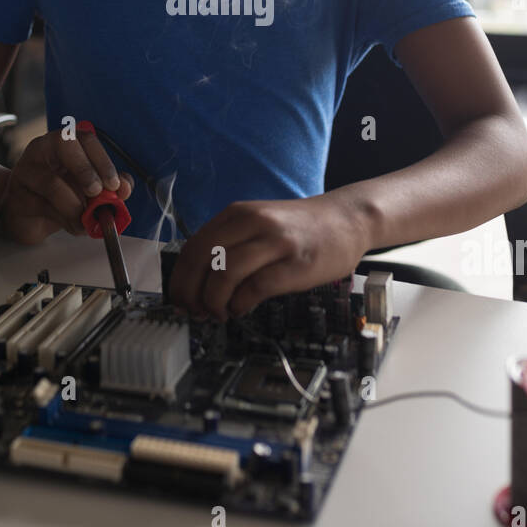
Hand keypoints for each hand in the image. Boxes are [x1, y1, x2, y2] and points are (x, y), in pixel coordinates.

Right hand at [0, 127, 133, 244]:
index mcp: (64, 143)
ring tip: (85, 219)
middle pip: (64, 144)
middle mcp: (43, 149)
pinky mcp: (17, 195)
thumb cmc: (58, 196)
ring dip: (75, 205)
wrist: (27, 216)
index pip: (85, 138)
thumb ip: (109, 185)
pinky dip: (64, 220)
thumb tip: (125, 187)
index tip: (115, 184)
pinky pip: (43, 206)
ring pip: (52, 182)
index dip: (103, 160)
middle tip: (97, 193)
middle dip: (86, 170)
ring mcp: (26, 170)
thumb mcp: (87, 188)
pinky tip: (72, 225)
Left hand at [168, 191, 368, 319]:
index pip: (194, 247)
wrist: (347, 220)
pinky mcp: (295, 264)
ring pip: (225, 274)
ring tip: (220, 313)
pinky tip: (241, 308)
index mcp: (238, 214)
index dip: (180, 279)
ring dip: (214, 302)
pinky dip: (240, 304)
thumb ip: (230, 244)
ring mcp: (275, 242)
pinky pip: (255, 288)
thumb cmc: (300, 228)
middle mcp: (254, 222)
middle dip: (191, 292)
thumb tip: (196, 282)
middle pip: (203, 260)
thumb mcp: (258, 224)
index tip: (179, 299)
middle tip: (194, 311)